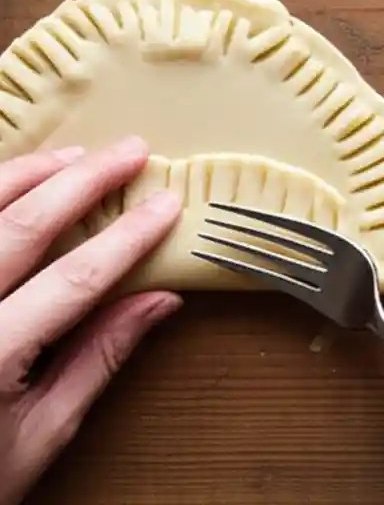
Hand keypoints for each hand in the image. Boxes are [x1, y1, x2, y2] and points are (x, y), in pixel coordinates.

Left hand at [0, 137, 181, 504]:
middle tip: (131, 151)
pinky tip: (8, 182)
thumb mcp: (40, 433)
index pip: (75, 278)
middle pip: (21, 227)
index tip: (167, 205)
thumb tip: (159, 302)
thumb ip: (97, 360)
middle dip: (83, 182)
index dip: (127, 237)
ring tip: (73, 156)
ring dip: (26, 175)